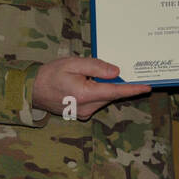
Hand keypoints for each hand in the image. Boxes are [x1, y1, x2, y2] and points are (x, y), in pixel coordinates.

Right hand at [32, 56, 150, 119]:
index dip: (133, 89)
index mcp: (86, 94)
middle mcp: (87, 107)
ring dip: (102, 87)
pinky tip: (83, 84)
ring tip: (84, 76)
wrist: (32, 91)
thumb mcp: (73, 63)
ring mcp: (84, 113)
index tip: (147, 87)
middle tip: (100, 70)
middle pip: (110, 94)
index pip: (115, 92)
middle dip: (112, 83)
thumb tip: (116, 73)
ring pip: (104, 98)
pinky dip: (96, 92)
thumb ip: (96, 67)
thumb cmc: (50, 74)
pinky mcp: (82, 114)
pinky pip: (96, 101)